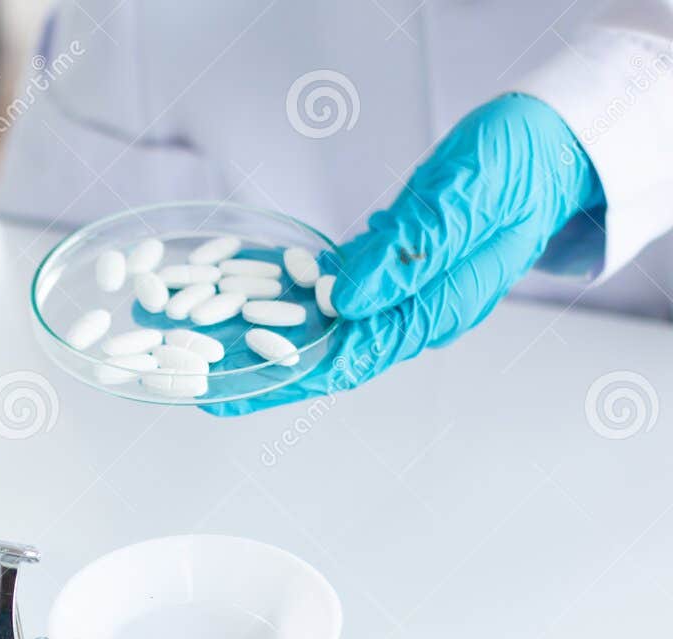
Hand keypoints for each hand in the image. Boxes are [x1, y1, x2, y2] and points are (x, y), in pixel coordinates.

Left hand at [207, 93, 603, 416]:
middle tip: (185, 374)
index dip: (279, 381)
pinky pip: (325, 289)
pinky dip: (280, 293)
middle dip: (253, 365)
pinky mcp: (391, 264)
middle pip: (318, 353)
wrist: (552, 145)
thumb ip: (409, 254)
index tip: (223, 393)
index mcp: (434, 310)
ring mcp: (401, 290)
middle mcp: (412, 311)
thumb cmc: (520, 166)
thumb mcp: (467, 201)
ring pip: (315, 323)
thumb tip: (343, 299)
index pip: (344, 362)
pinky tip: (237, 291)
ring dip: (256, 330)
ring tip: (192, 336)